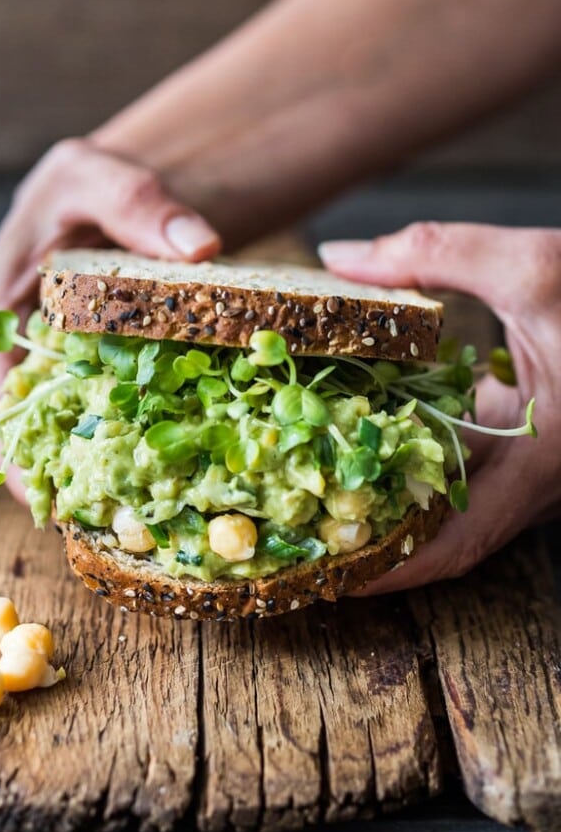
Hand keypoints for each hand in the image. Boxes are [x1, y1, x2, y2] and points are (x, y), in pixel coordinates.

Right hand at [0, 137, 219, 485]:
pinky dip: (153, 434)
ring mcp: (71, 367)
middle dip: (72, 476)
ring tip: (158, 509)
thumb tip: (198, 247)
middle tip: (115, 520)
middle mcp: (28, 352)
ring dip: (115, 466)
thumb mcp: (93, 175)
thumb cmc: (83, 182)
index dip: (15, 456)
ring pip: (85, 431)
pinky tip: (193, 459)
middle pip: (40, 431)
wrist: (117, 189)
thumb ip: (135, 203)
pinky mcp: (114, 371)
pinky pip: (129, 413)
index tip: (47, 502)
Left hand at [319, 222, 560, 592]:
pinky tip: (362, 424)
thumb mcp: (535, 265)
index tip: (327, 577)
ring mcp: (535, 465)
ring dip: (387, 494)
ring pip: (453, 498)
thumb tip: (340, 255)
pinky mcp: (530, 440)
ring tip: (309, 482)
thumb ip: (435, 255)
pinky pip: (465, 462)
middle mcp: (539, 480)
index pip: (459, 546)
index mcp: (545, 462)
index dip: (391, 571)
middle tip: (296, 526)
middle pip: (443, 530)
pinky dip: (414, 452)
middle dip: (371, 534)